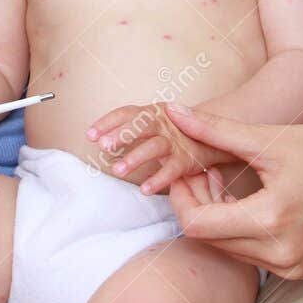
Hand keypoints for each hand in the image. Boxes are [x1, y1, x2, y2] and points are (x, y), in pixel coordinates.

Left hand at [86, 100, 231, 191]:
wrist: (212, 139)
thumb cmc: (172, 133)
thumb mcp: (152, 126)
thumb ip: (128, 130)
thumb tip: (97, 140)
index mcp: (151, 112)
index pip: (126, 113)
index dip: (107, 122)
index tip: (90, 135)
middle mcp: (163, 122)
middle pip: (141, 124)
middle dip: (122, 134)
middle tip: (103, 146)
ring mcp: (176, 140)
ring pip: (154, 146)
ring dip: (135, 157)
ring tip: (117, 171)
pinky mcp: (187, 158)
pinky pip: (171, 169)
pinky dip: (158, 179)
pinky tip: (144, 190)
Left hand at [163, 102, 302, 279]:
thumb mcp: (265, 137)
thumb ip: (214, 129)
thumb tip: (171, 112)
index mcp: (273, 220)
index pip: (198, 226)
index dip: (182, 198)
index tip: (184, 173)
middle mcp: (284, 254)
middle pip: (210, 239)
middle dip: (198, 206)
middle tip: (203, 173)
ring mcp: (294, 267)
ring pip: (229, 249)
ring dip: (217, 219)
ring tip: (223, 184)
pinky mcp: (301, 270)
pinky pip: (251, 255)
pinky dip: (239, 231)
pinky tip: (243, 202)